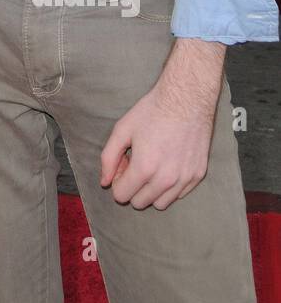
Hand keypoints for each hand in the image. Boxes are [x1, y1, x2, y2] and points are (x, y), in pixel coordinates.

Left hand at [100, 39, 224, 209]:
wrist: (186, 99)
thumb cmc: (152, 111)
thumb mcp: (122, 130)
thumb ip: (108, 158)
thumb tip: (104, 182)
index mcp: (144, 168)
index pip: (122, 196)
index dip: (117, 180)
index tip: (123, 163)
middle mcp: (166, 179)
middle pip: (140, 202)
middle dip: (133, 186)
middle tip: (136, 162)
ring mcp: (184, 179)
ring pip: (161, 203)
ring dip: (151, 190)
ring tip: (152, 165)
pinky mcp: (198, 175)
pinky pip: (179, 195)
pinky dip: (170, 187)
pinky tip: (167, 163)